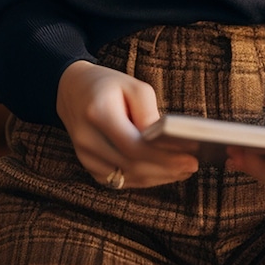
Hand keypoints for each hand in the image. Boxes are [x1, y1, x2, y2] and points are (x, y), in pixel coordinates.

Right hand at [55, 60, 198, 188]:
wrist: (73, 90)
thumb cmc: (108, 85)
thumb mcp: (133, 85)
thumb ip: (149, 113)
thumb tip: (165, 141)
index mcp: (98, 113)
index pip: (134, 146)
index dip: (164, 157)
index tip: (190, 158)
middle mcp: (87, 139)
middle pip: (132, 165)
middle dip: (166, 169)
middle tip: (192, 165)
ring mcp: (85, 157)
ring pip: (127, 177)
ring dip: (157, 177)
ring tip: (182, 170)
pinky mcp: (89, 166)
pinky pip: (119, 179)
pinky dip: (143, 178)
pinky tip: (162, 172)